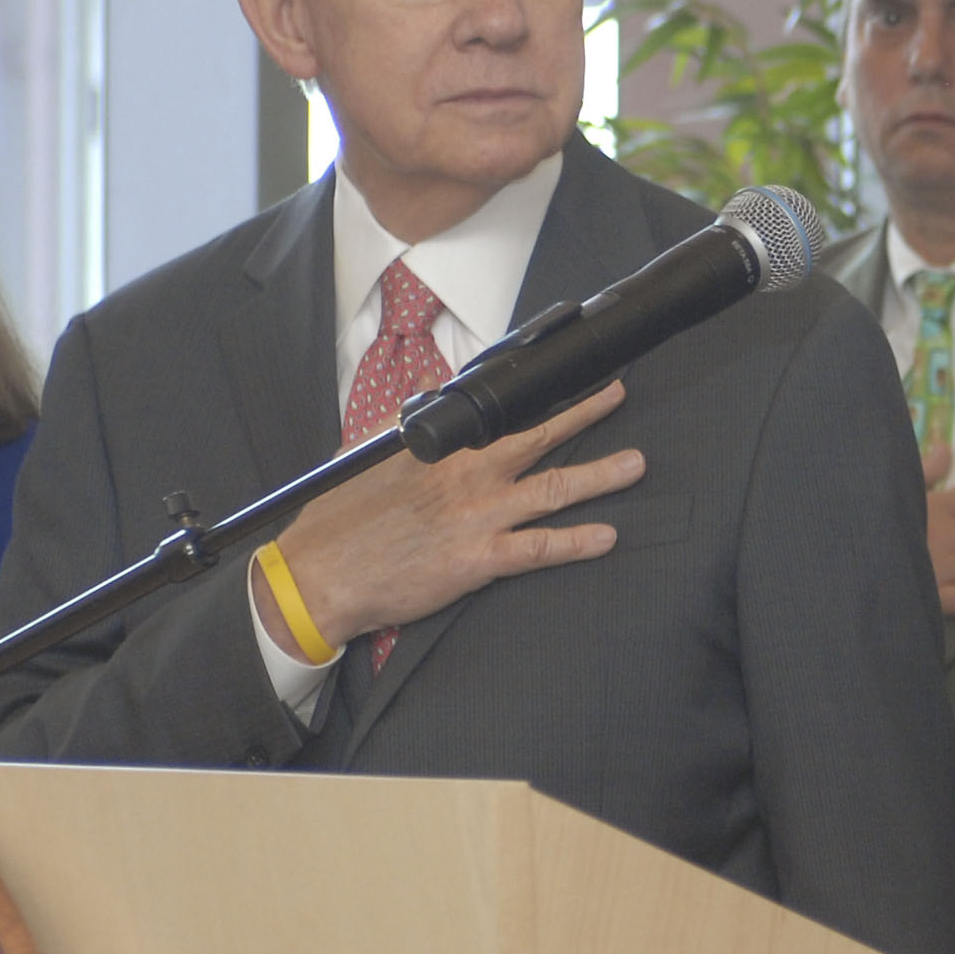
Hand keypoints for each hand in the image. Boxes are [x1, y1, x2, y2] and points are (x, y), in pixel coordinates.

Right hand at [275, 382, 639, 648]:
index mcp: (441, 451)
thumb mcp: (369, 460)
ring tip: (636, 464)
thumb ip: (406, 433)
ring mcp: (478, 517)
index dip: (538, 396)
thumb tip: (428, 405)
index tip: (567, 378)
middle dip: (584, 413)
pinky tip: (608, 537)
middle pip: (539, 437)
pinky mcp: (479, 559)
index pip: (501, 414)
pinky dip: (578, 543)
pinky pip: (540, 548)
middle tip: (616, 395)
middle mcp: (467, 477)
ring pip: (554, 488)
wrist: (319, 575)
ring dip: (600, 475)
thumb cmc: (342, 523)